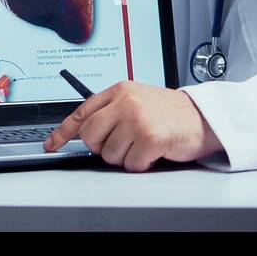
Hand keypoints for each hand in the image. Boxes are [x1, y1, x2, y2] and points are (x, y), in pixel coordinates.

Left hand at [44, 81, 221, 171]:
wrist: (204, 117)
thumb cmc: (171, 112)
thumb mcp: (138, 100)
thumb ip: (112, 110)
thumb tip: (84, 131)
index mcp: (120, 90)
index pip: (82, 112)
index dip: (63, 132)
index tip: (52, 143)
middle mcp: (126, 102)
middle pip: (91, 137)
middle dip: (102, 147)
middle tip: (123, 144)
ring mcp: (137, 119)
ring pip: (110, 154)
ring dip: (127, 157)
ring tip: (144, 144)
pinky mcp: (149, 138)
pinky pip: (131, 164)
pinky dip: (142, 164)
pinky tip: (154, 151)